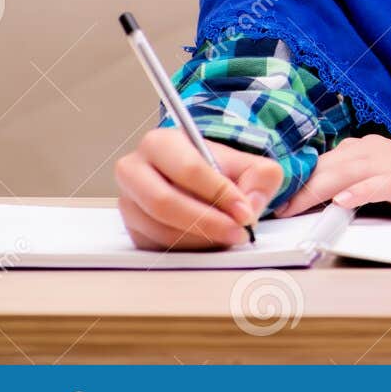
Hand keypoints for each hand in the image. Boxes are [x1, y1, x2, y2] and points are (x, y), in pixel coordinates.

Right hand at [115, 128, 282, 250]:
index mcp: (161, 143)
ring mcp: (130, 203)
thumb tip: (248, 207)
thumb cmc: (222, 170)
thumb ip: (261, 179)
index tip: (244, 211)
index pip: (188, 169)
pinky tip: (210, 239)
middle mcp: (135, 170)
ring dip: (201, 238)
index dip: (219, 193)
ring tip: (229, 234)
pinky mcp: (133, 230)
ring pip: (161, 229)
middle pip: (164, 202)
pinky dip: (190, 248)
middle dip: (207, 222)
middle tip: (238, 231)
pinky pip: (159, 246)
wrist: (203, 183)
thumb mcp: (251, 165)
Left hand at [278, 134, 390, 218]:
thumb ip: (357, 186)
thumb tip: (326, 201)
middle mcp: (373, 150)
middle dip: (295, 187)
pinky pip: (376, 184)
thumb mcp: (387, 181)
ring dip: (314, 190)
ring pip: (342, 172)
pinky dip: (358, 192)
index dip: (296, 180)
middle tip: (270, 208)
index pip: (321, 163)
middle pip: (324, 167)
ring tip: (291, 207)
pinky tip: (342, 201)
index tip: (273, 198)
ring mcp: (390, 163)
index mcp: (366, 149)